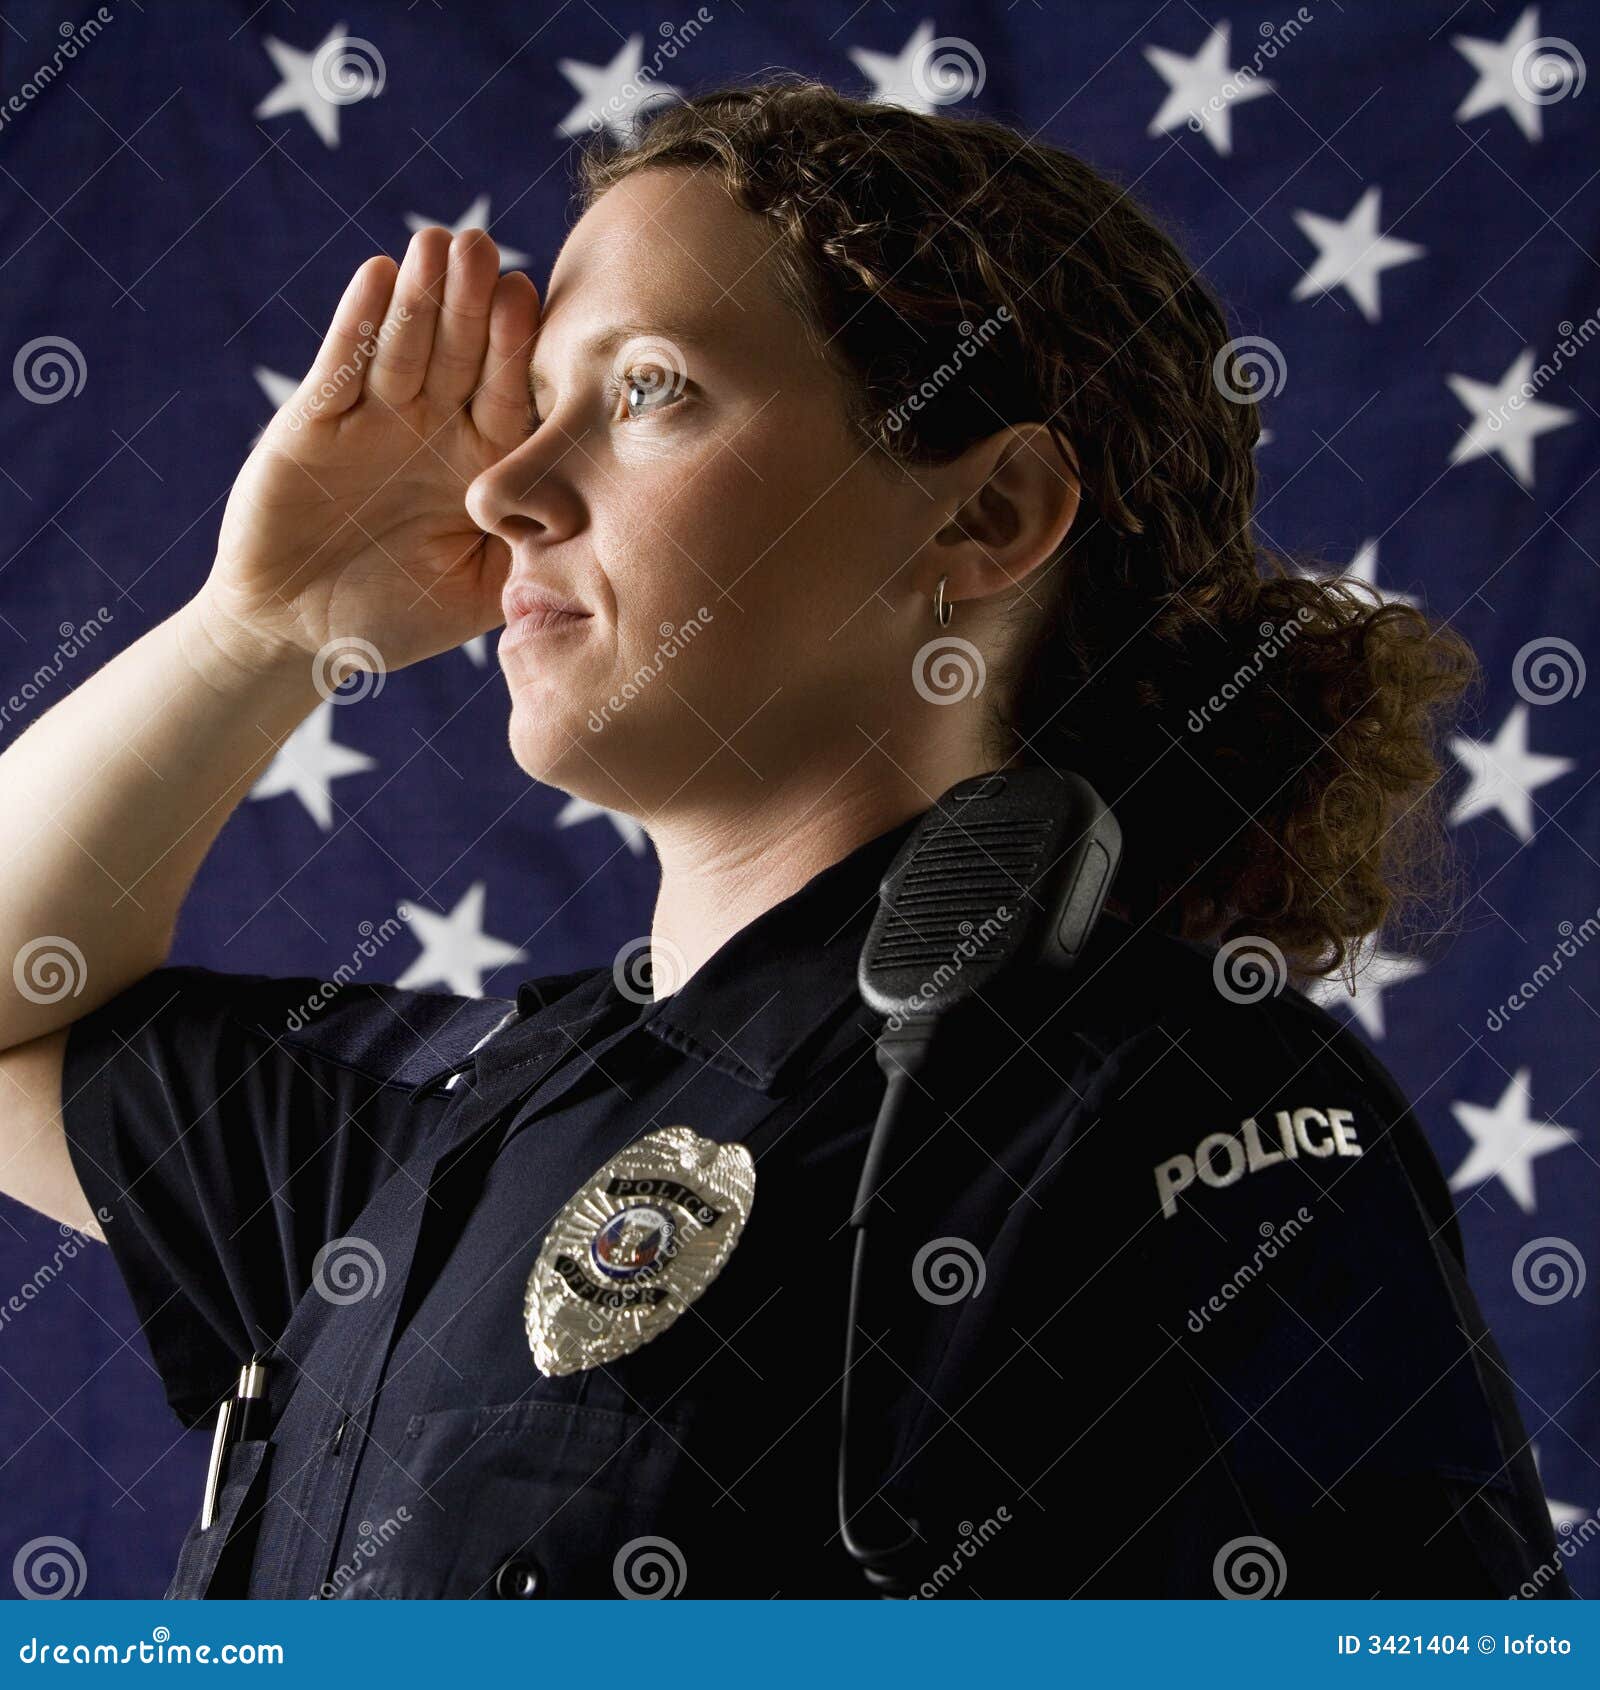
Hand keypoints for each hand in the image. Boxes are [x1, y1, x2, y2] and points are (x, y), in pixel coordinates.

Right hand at [203, 227, 537, 672]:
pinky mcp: (314, 422)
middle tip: (485, 245)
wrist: (299, 635)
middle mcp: (432, 428)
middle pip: (459, 352)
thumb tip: (595, 521)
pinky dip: (357, 325)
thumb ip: (529, 550)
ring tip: (436, 244)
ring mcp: (373, 419)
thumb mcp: (481, 591)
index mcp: (482, 461)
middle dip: (471, 300)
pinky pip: (340, 368)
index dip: (517, 348)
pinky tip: (377, 277)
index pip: (508, 393)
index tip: (533, 301)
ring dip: (419, 296)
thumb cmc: (398, 617)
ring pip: (402, 346)